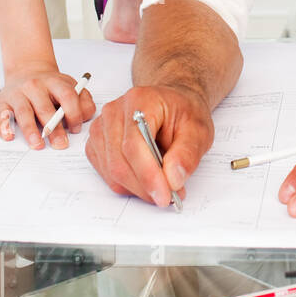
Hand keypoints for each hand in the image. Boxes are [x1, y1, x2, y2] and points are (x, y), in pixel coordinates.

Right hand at [0, 62, 95, 150]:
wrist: (27, 70)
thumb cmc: (51, 86)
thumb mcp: (71, 86)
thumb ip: (83, 101)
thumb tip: (83, 118)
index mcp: (55, 82)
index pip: (67, 97)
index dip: (74, 114)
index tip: (75, 129)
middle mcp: (35, 86)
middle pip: (45, 108)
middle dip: (54, 129)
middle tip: (60, 144)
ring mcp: (18, 93)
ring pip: (24, 112)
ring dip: (31, 130)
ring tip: (37, 144)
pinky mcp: (3, 101)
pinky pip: (1, 114)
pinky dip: (4, 126)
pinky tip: (9, 136)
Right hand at [85, 84, 213, 206]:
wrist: (170, 104)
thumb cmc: (182, 113)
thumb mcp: (198, 129)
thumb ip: (187, 153)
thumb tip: (173, 178)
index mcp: (140, 101)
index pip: (134, 145)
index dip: (148, 175)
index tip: (165, 195)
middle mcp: (114, 112)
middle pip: (119, 162)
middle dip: (145, 187)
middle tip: (170, 195)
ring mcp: (101, 128)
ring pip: (112, 172)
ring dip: (138, 188)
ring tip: (162, 184)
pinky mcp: (97, 143)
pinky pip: (106, 174)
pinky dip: (128, 184)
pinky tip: (146, 178)